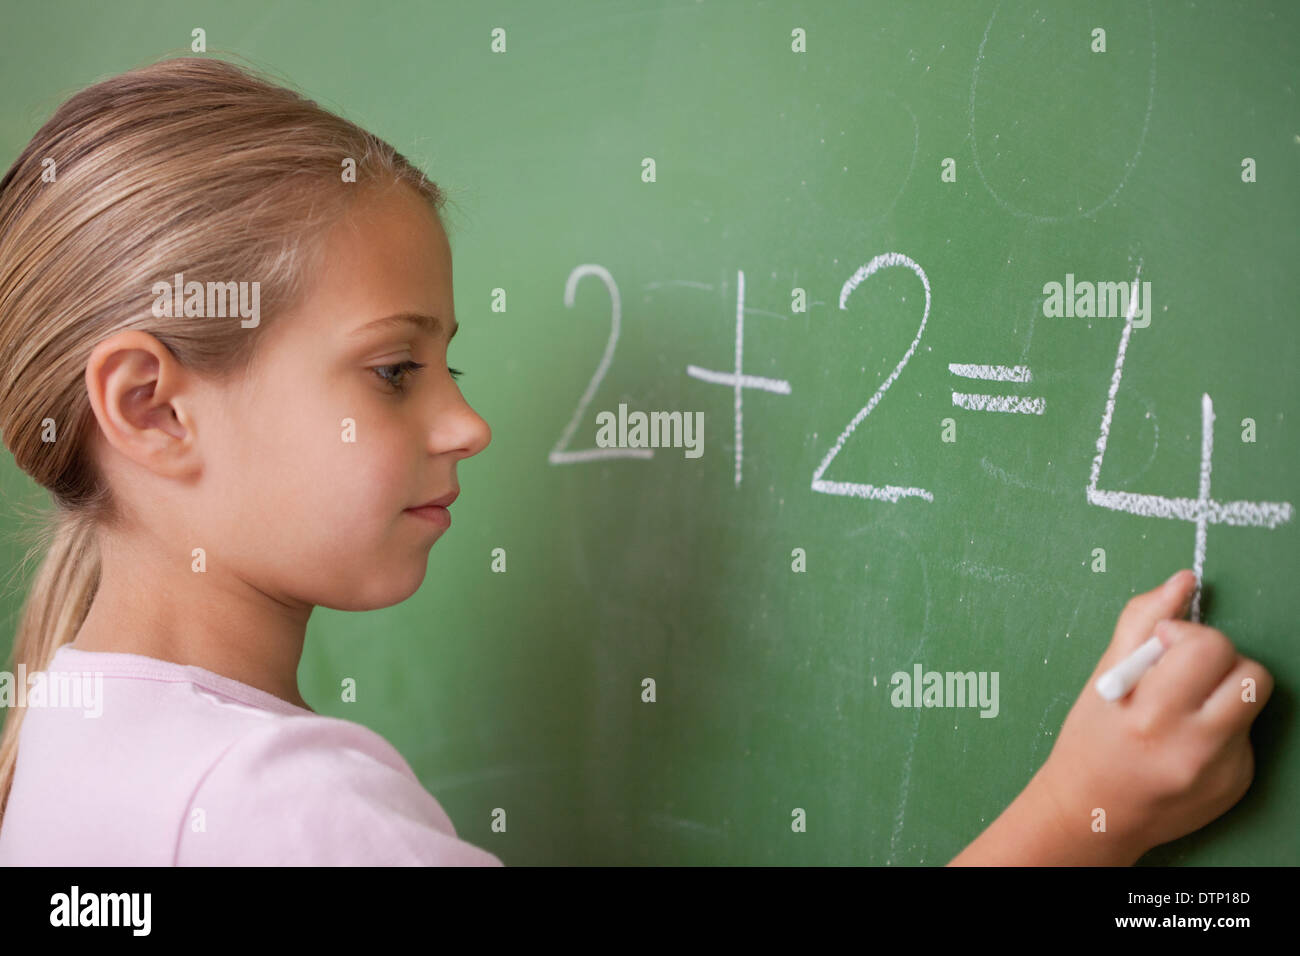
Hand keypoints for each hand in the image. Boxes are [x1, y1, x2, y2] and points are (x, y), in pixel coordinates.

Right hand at [1035, 569, 1272, 860]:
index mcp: (1152, 714)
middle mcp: (1194, 747)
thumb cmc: (1090, 739)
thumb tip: (1184, 580)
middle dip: (1217, 659)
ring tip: (1190, 703)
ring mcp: (1222, 770)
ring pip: (1254, 699)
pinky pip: (1247, 733)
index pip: (1209, 648)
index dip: (1187, 636)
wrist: (1093, 813)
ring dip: (1227, 689)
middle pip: (1249, 673)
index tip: (1162, 645)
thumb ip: (1141, 621)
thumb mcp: (1103, 676)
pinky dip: (1223, 726)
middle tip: (1181, 673)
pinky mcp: (1238, 783)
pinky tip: (1189, 739)